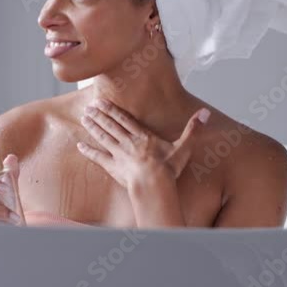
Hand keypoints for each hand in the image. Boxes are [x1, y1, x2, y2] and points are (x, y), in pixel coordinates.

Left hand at [77, 98, 209, 189]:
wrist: (154, 185)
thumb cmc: (168, 169)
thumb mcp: (183, 147)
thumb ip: (193, 129)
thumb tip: (206, 113)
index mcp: (142, 136)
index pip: (124, 119)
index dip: (112, 110)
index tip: (101, 102)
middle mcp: (127, 142)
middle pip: (110, 125)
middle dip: (99, 115)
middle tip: (88, 107)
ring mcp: (118, 154)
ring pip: (102, 137)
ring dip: (92, 127)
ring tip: (84, 118)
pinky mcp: (112, 167)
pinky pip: (97, 157)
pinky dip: (88, 151)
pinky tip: (80, 145)